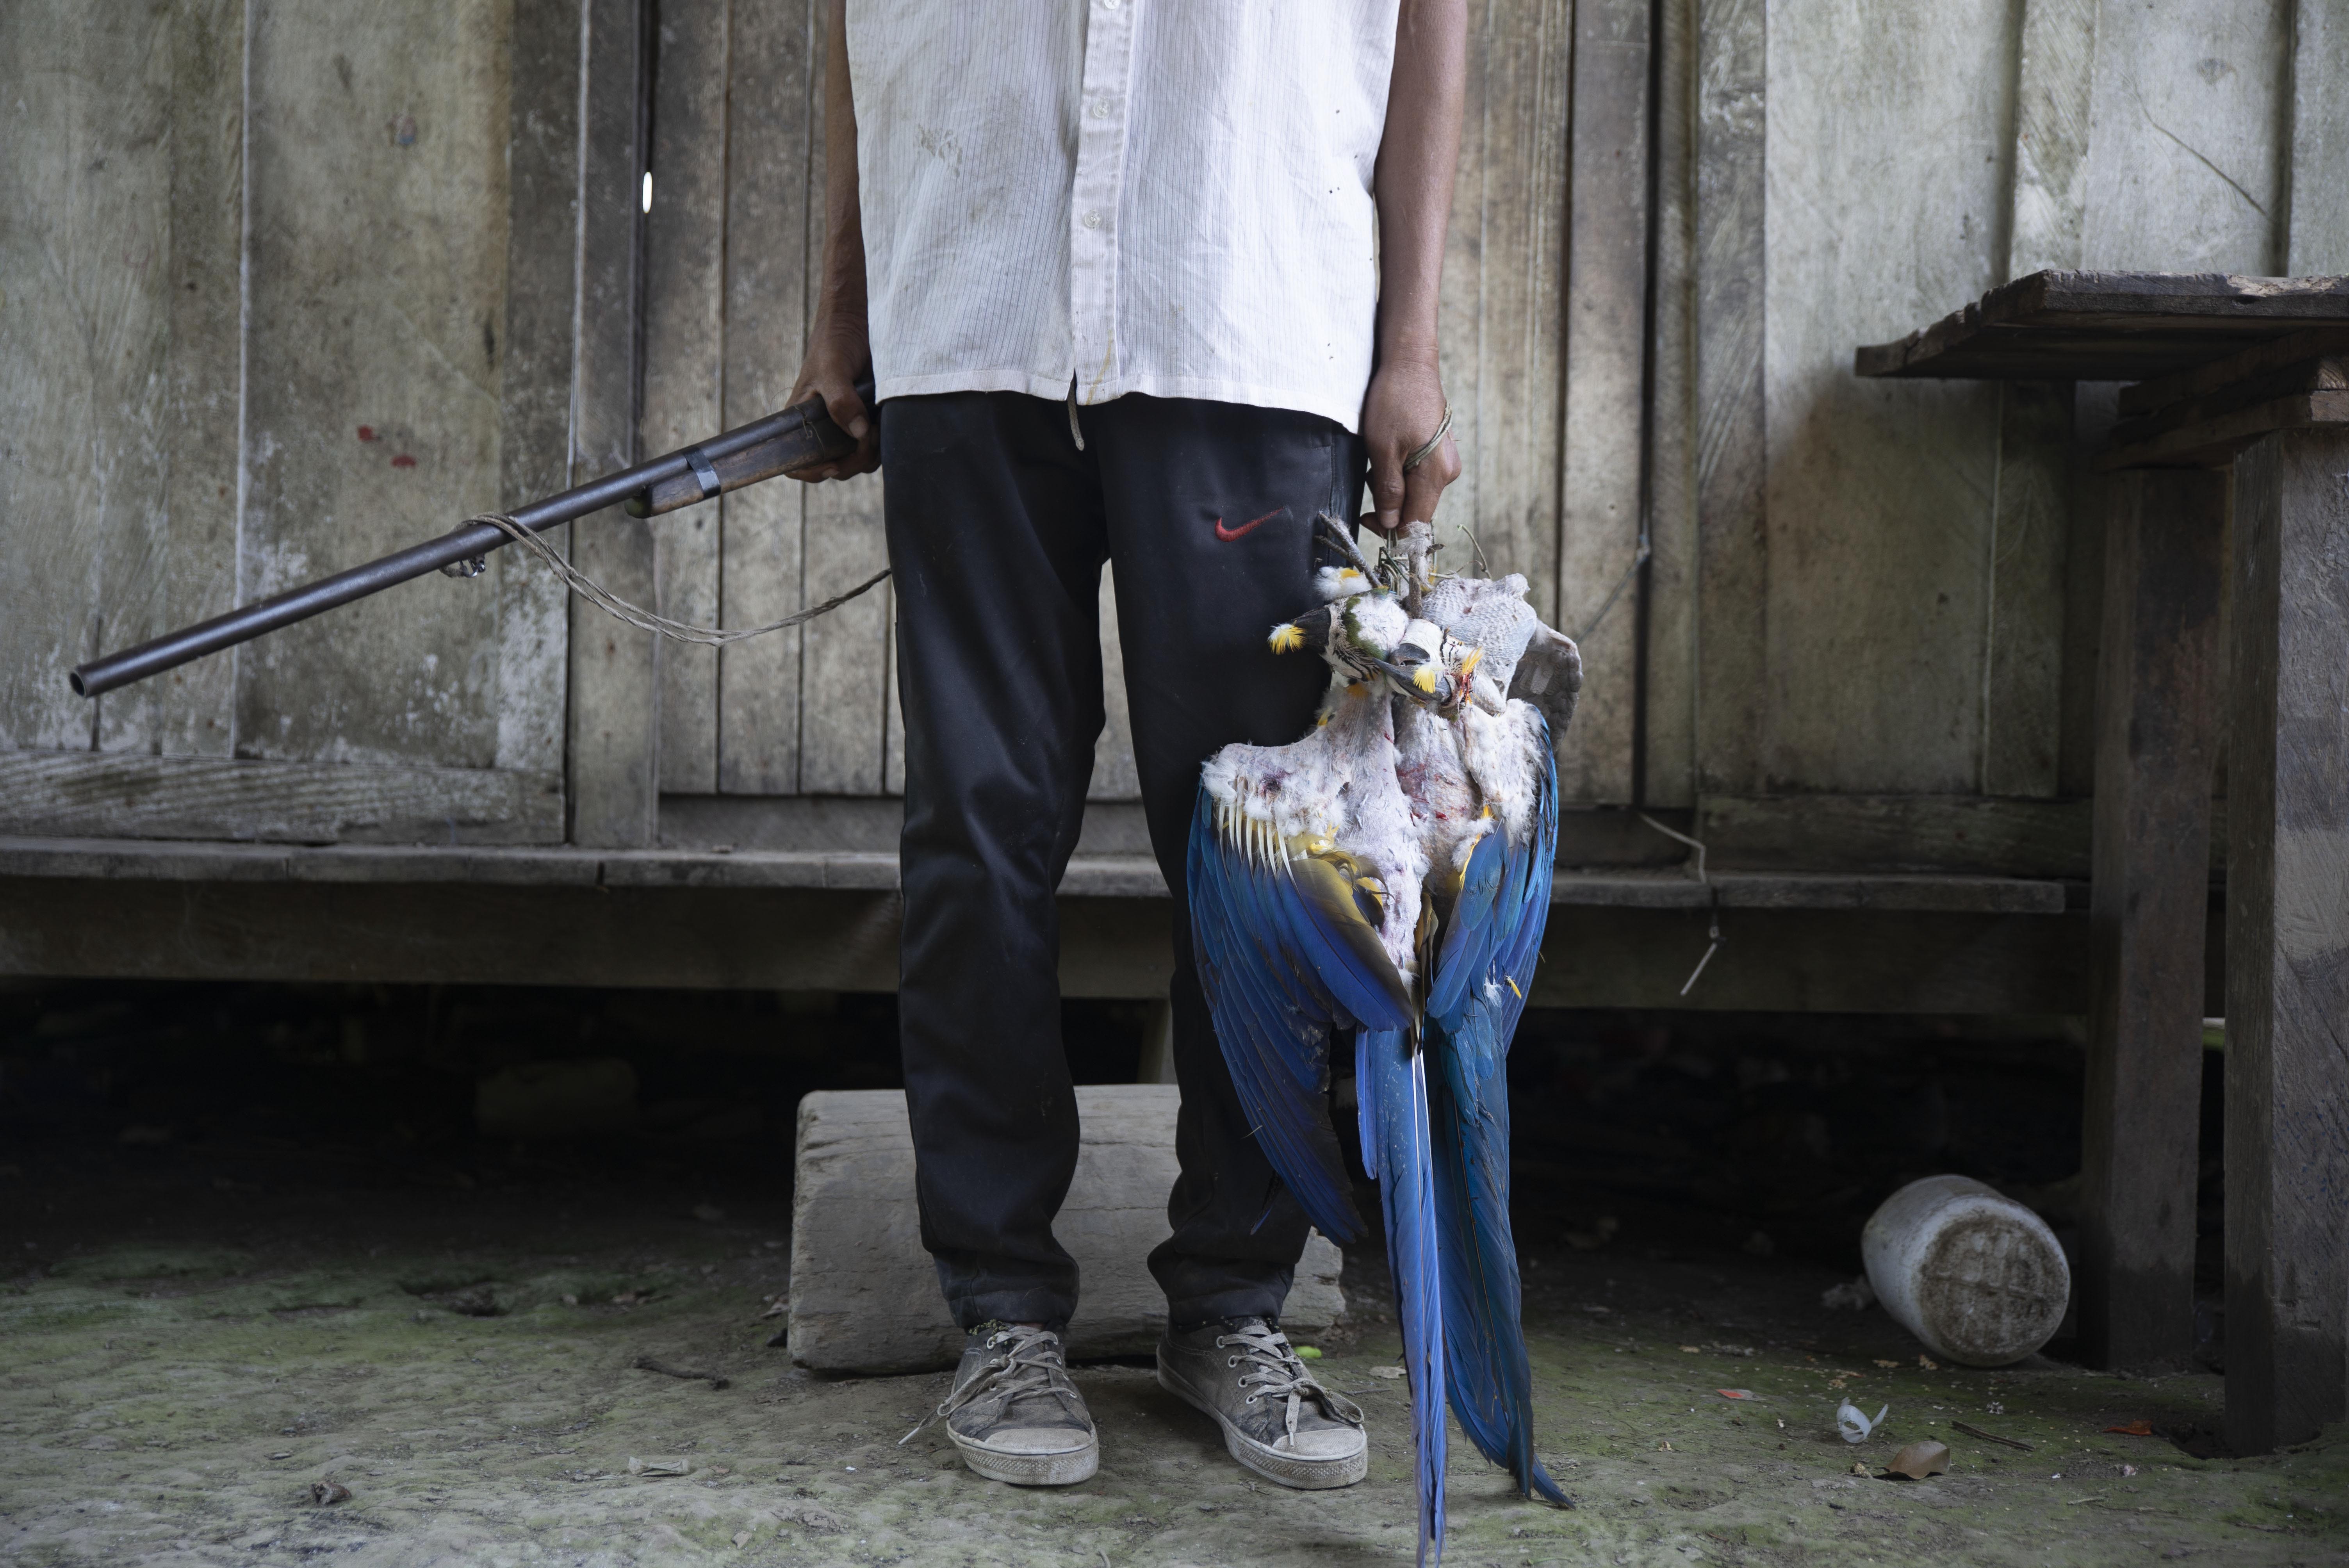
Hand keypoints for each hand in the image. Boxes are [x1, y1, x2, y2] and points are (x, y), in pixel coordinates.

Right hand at [784, 318, 880, 481]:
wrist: (859, 324)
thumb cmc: (834, 342)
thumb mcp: (831, 369)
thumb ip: (840, 401)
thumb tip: (858, 433)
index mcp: (801, 421)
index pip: (796, 462)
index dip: (809, 472)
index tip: (830, 466)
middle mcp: (822, 429)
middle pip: (834, 467)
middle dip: (851, 461)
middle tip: (866, 437)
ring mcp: (846, 427)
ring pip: (857, 461)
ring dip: (870, 453)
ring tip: (875, 426)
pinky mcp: (866, 422)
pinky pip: (874, 447)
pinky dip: (882, 442)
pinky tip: (884, 423)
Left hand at [1359, 358, 1458, 534]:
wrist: (1410, 363)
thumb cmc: (1394, 402)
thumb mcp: (1382, 450)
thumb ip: (1388, 490)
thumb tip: (1391, 524)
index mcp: (1437, 475)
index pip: (1416, 523)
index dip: (1390, 528)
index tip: (1366, 516)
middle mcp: (1448, 472)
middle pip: (1416, 508)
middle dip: (1389, 502)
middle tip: (1370, 475)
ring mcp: (1445, 462)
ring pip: (1415, 492)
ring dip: (1391, 485)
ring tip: (1379, 456)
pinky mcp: (1439, 452)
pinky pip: (1417, 475)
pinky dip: (1398, 471)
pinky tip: (1389, 450)